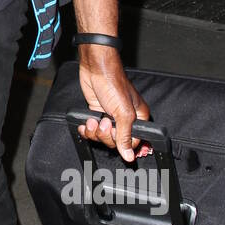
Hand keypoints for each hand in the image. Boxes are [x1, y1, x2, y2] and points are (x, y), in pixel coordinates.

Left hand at [77, 48, 151, 162]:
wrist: (95, 70)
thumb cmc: (113, 84)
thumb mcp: (123, 112)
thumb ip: (125, 135)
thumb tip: (129, 155)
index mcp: (138, 118)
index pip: (133, 142)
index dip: (123, 143)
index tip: (115, 136)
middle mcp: (124, 119)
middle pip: (115, 142)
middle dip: (106, 135)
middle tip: (104, 122)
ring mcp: (110, 117)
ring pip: (102, 137)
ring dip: (95, 132)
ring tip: (94, 120)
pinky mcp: (97, 114)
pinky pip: (92, 131)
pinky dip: (87, 129)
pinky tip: (86, 123)